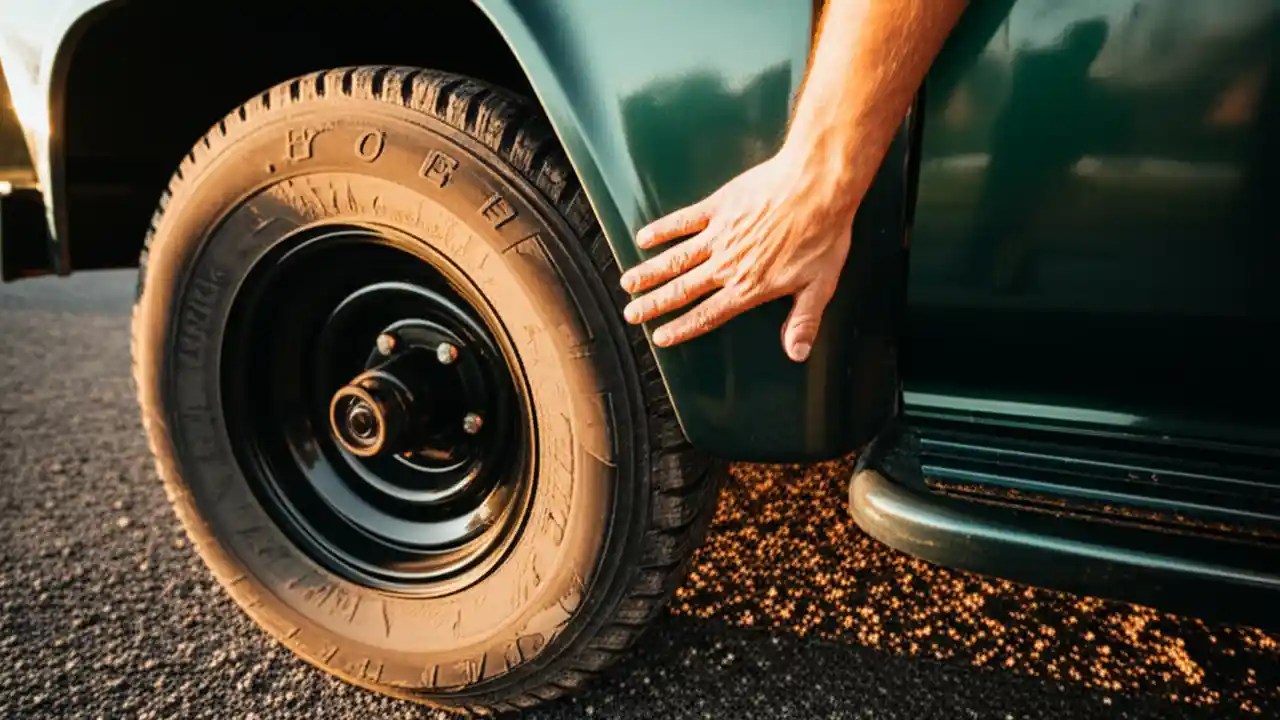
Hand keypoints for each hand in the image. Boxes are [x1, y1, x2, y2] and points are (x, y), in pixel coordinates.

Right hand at [619, 149, 856, 361]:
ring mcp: (718, 235)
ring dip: (649, 272)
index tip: (660, 337)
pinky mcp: (718, 207)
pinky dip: (662, 230)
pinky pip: (683, 221)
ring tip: (627, 283)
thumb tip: (796, 353)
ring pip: (675, 259)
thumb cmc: (823, 234)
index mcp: (749, 287)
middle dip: (654, 304)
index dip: (682, 328)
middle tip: (631, 314)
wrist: (816, 186)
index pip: (708, 315)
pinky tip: (643, 237)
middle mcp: (726, 265)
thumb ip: (803, 321)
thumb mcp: (819, 285)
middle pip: (682, 289)